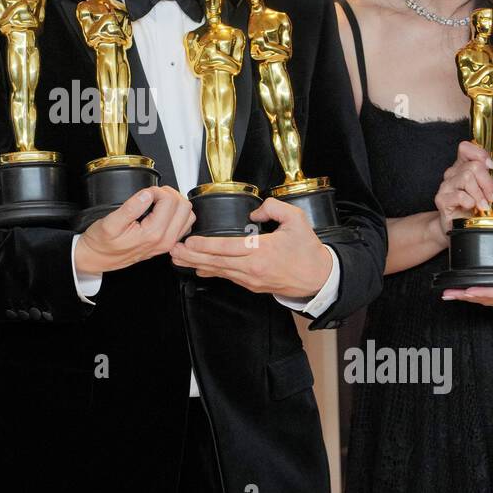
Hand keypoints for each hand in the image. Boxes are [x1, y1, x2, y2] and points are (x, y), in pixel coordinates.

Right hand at [75, 186, 193, 275]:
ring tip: (158, 201)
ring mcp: (167, 243)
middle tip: (152, 194)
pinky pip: (184, 225)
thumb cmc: (102, 243)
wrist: (98, 258)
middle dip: (169, 194)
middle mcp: (164, 240)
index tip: (145, 193)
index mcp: (152, 234)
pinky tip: (163, 212)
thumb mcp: (109, 223)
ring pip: (188, 215)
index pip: (169, 201)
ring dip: (175, 203)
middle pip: (184, 206)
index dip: (157, 190)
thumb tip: (147, 194)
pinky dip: (177, 214)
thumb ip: (130, 208)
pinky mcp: (167, 244)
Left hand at [169, 197, 332, 294]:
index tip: (190, 241)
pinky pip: (227, 277)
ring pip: (219, 271)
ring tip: (179, 258)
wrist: (318, 278)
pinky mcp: (252, 285)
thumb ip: (274, 207)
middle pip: (216, 262)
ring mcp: (251, 279)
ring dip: (197, 265)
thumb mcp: (296, 220)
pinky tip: (198, 269)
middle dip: (192, 256)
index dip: (205, 245)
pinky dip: (211, 272)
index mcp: (262, 251)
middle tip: (173, 250)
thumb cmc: (308, 250)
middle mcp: (253, 268)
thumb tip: (255, 211)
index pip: (227, 248)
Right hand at [435, 140, 492, 238]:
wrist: (460, 226)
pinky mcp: (441, 199)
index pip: (465, 148)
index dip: (480, 154)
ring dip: (480, 194)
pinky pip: (460, 195)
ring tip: (483, 205)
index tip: (491, 167)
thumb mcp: (489, 185)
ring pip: (467, 178)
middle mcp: (451, 173)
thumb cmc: (474, 205)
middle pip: (473, 166)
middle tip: (492, 197)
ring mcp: (445, 186)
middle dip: (488, 183)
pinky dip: (471, 202)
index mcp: (462, 166)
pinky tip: (472, 208)